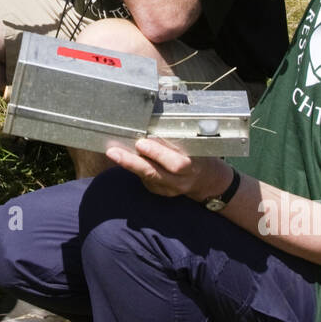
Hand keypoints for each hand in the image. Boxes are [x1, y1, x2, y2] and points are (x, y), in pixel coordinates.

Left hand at [106, 137, 227, 199]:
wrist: (206, 181)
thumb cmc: (199, 155)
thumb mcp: (194, 146)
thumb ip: (175, 141)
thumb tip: (152, 129)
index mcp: (192, 167)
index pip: (175, 164)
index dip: (158, 154)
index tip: (141, 143)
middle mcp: (179, 182)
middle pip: (153, 173)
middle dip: (132, 163)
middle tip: (114, 152)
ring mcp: (168, 190)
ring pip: (145, 178)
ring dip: (128, 165)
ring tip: (113, 152)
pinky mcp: (159, 192)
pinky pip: (144, 180)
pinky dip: (134, 168)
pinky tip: (125, 158)